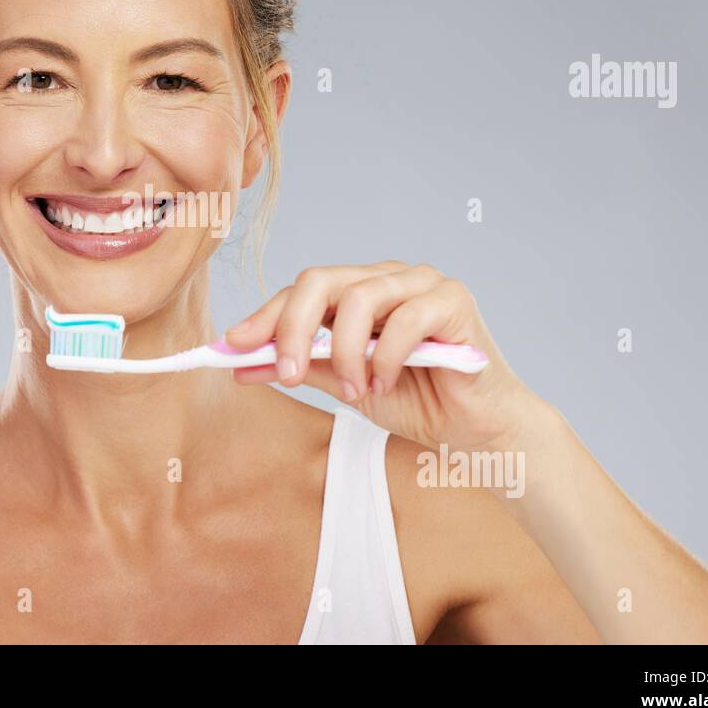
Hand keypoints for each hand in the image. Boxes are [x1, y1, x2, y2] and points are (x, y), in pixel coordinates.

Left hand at [223, 261, 546, 451]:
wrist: (474, 430)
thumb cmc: (416, 401)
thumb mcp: (345, 385)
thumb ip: (304, 366)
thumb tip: (243, 361)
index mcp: (360, 290)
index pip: (302, 290)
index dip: (266, 316)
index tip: (233, 347)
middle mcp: (388, 277)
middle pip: (322, 280)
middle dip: (293, 326)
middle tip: (288, 372)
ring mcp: (422, 283)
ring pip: (359, 297)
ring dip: (345, 351)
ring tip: (354, 391)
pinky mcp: (452, 299)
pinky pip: (404, 318)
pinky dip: (385, 356)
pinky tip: (386, 383)